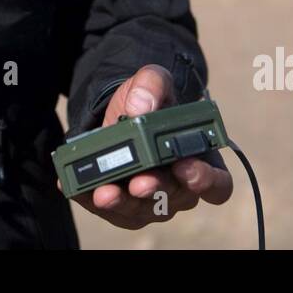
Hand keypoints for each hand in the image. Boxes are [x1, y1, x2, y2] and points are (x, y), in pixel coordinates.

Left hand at [60, 64, 232, 229]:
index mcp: (200, 159)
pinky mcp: (121, 204)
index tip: (185, 166)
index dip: (205, 181)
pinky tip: (75, 186)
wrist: (119, 111)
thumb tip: (141, 106)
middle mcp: (179, 186)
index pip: (218, 185)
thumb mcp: (152, 81)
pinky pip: (107, 209)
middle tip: (140, 182)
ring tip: (104, 192)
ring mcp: (150, 199)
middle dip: (155, 191)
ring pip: (140, 211)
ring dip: (122, 203)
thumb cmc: (149, 101)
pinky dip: (90, 198)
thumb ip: (152, 86)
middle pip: (175, 199)